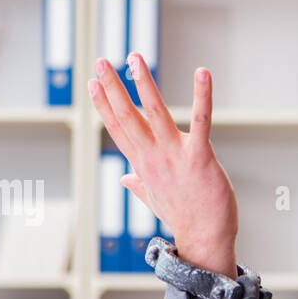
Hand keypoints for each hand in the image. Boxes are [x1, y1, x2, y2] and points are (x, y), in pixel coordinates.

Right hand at [88, 53, 237, 275]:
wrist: (205, 240)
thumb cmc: (185, 218)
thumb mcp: (155, 199)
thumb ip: (139, 185)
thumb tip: (126, 179)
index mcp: (143, 165)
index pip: (119, 130)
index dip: (104, 105)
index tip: (92, 82)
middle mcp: (154, 158)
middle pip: (128, 117)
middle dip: (112, 88)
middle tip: (100, 61)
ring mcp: (175, 157)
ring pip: (155, 113)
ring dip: (144, 83)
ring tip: (134, 57)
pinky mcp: (200, 157)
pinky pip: (201, 121)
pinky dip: (202, 96)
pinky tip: (202, 72)